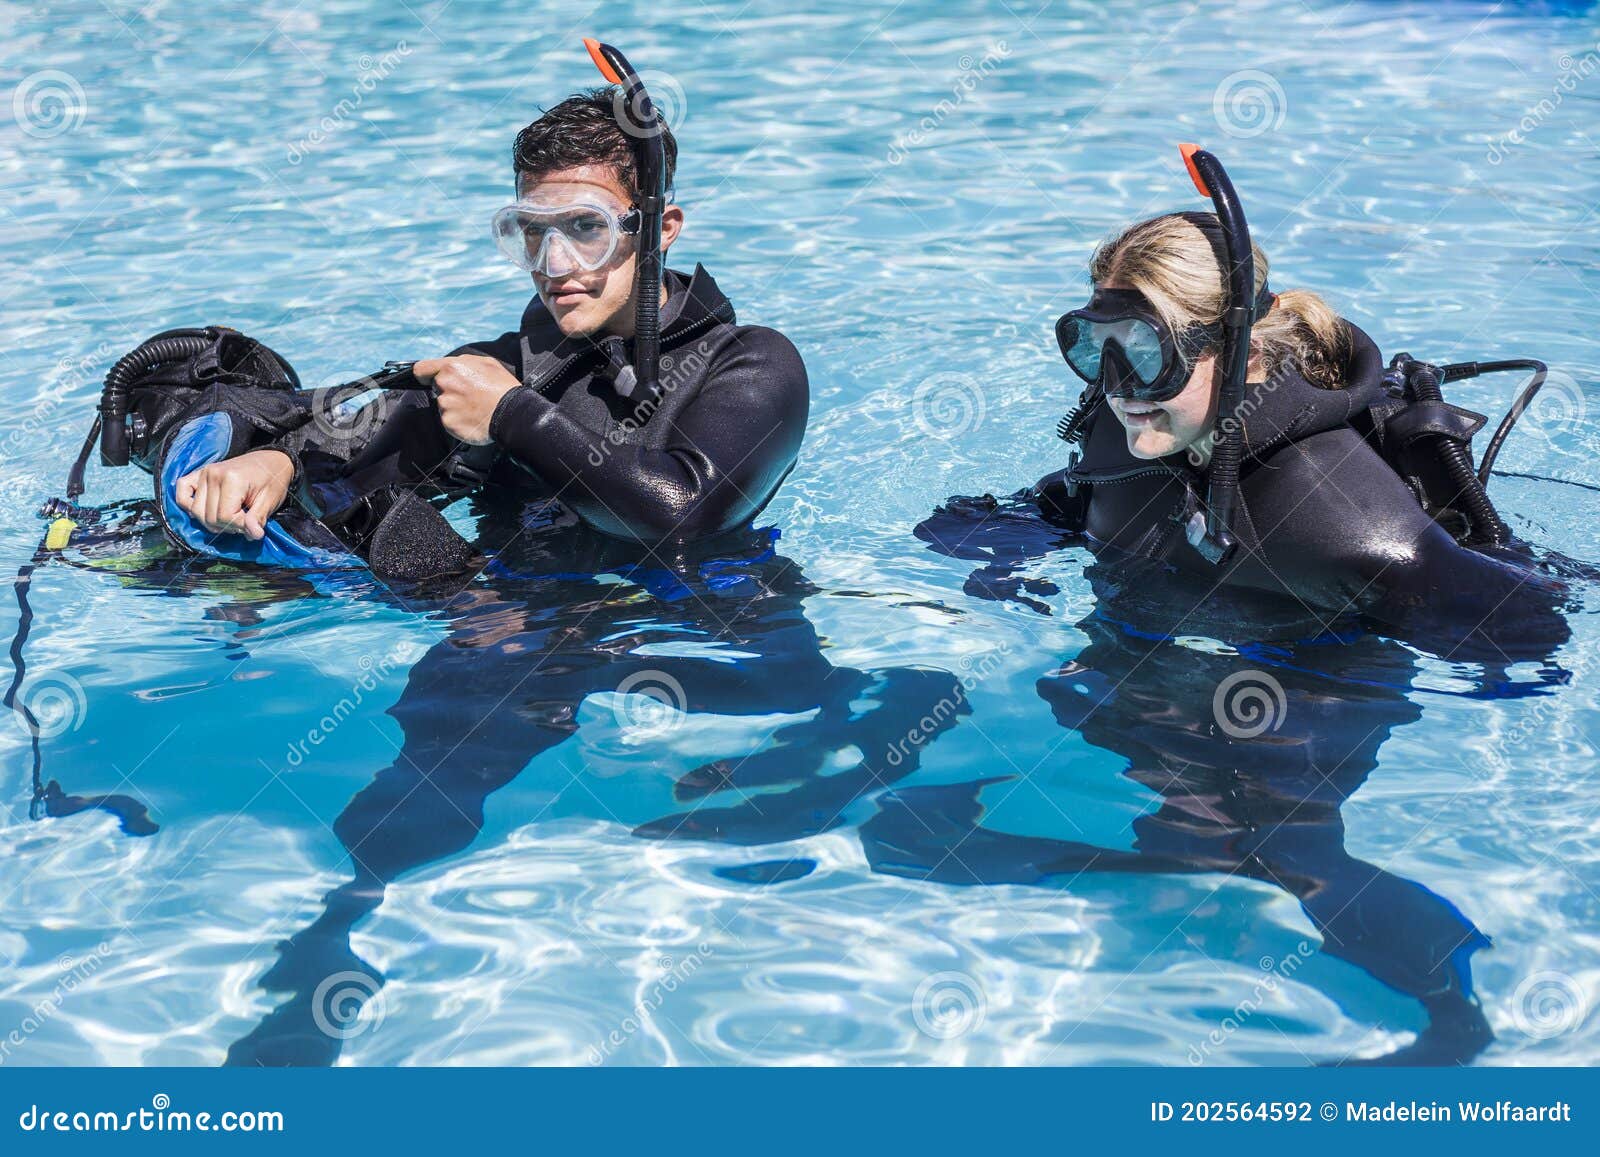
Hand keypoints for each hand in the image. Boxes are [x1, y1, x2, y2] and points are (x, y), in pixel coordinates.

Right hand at [174, 449, 293, 539]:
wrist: (271, 461)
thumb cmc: (273, 480)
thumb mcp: (270, 501)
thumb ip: (257, 519)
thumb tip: (253, 535)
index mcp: (232, 479)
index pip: (225, 517)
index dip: (239, 526)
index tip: (253, 524)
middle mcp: (213, 474)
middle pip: (209, 517)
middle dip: (227, 526)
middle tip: (243, 522)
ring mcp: (204, 473)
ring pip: (196, 511)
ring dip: (212, 521)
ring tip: (230, 517)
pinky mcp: (199, 473)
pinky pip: (182, 492)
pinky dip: (188, 505)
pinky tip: (204, 510)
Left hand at [413, 354, 519, 444]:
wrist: (512, 413)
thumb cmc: (502, 387)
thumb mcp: (486, 362)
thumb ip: (463, 362)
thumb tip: (453, 365)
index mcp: (451, 367)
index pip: (421, 369)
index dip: (423, 375)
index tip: (426, 380)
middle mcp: (444, 385)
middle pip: (437, 388)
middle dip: (449, 391)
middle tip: (470, 396)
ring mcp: (445, 405)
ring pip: (444, 406)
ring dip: (456, 408)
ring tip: (475, 408)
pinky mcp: (448, 423)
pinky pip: (449, 421)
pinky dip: (459, 421)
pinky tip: (473, 419)